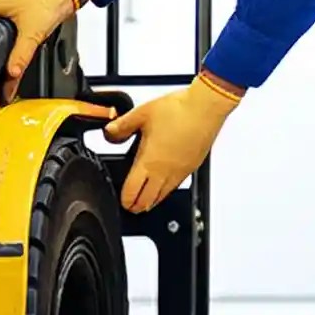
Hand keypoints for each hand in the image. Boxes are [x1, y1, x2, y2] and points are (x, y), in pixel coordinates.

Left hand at [103, 73, 242, 211]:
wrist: (205, 108)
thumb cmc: (179, 110)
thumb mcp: (142, 114)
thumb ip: (122, 125)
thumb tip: (109, 132)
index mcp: (149, 161)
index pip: (132, 192)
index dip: (124, 199)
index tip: (121, 199)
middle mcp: (165, 172)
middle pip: (147, 202)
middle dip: (136, 205)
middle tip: (129, 203)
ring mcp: (180, 172)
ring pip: (162, 197)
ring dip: (151, 200)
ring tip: (143, 198)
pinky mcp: (192, 167)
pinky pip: (176, 186)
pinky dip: (165, 190)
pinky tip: (162, 182)